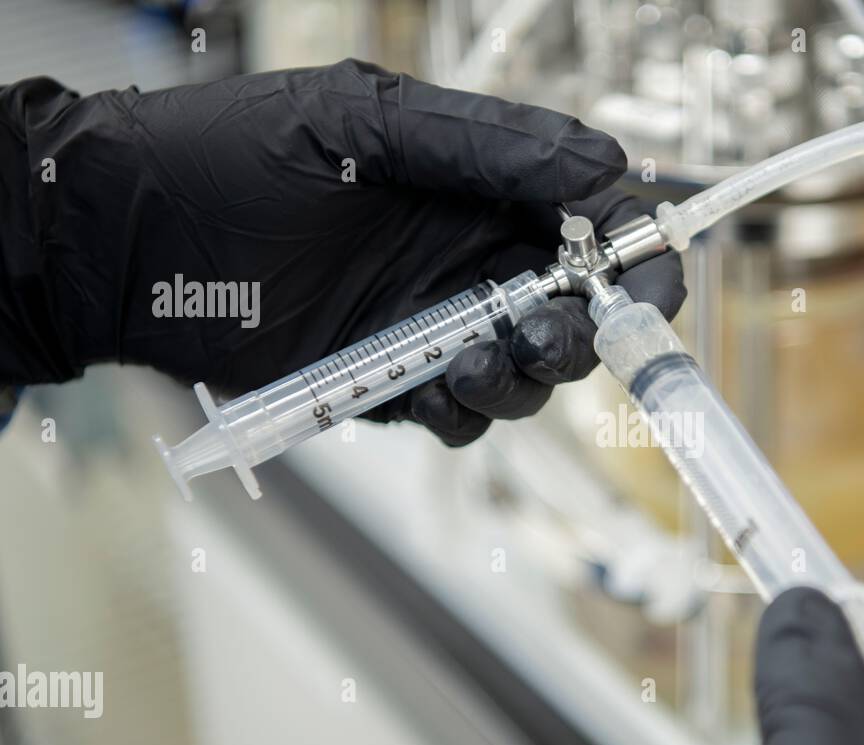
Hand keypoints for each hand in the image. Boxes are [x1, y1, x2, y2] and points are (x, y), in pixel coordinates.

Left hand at [0, 60, 683, 444]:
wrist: (126, 238)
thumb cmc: (230, 158)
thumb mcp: (363, 122)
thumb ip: (487, 143)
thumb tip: (606, 162)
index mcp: (479, 186)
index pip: (592, 224)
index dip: (636, 257)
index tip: (647, 284)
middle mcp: (469, 257)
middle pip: (578, 312)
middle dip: (586, 333)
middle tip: (550, 333)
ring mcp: (434, 323)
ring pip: (528, 372)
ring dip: (525, 375)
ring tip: (475, 357)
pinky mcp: (395, 382)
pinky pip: (462, 413)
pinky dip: (467, 408)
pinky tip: (436, 382)